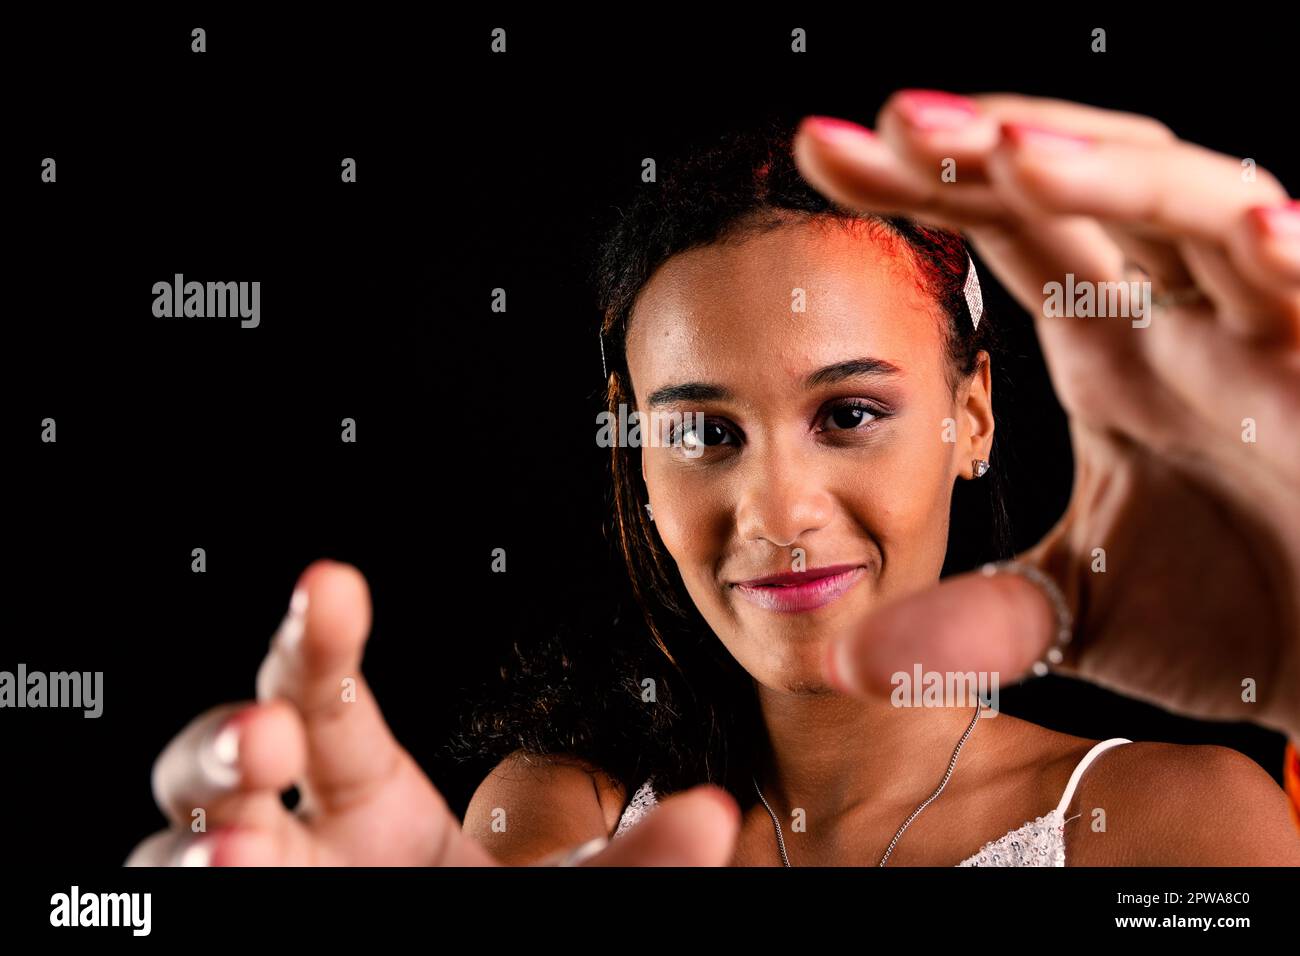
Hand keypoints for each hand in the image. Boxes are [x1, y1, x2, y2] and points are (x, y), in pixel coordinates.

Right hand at [125, 560, 738, 865]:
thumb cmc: (489, 919)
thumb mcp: (563, 891)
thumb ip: (630, 860)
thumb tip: (715, 815)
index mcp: (365, 796)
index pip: (324, 695)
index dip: (316, 638)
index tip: (330, 583)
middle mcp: (294, 835)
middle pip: (219, 759)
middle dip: (226, 738)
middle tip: (267, 739)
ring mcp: (254, 887)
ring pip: (170, 843)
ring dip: (191, 835)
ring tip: (237, 849)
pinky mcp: (229, 931)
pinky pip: (170, 909)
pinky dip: (176, 891)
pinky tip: (211, 886)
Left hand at [794, 92, 1299, 741]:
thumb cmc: (1231, 621)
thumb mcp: (1070, 616)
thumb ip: (967, 622)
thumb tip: (845, 660)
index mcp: (1114, 350)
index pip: (1010, 234)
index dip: (926, 185)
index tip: (824, 151)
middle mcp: (1186, 321)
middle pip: (1088, 188)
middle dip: (994, 145)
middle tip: (893, 119)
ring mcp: (1268, 336)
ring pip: (1198, 212)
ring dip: (1112, 174)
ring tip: (1012, 150)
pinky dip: (1288, 258)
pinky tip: (1250, 230)